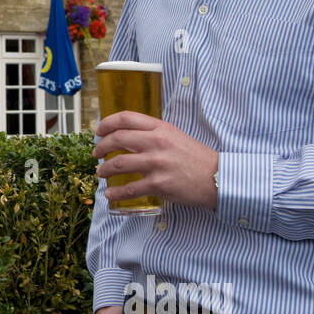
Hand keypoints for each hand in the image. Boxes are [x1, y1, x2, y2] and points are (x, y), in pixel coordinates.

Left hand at [93, 110, 218, 209]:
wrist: (218, 178)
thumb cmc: (196, 158)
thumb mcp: (176, 136)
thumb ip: (154, 135)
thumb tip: (129, 138)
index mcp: (161, 128)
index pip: (127, 118)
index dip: (107, 123)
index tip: (98, 131)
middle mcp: (157, 143)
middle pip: (117, 139)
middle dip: (101, 147)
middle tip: (95, 154)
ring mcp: (157, 163)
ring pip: (118, 164)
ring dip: (104, 170)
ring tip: (100, 174)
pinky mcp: (159, 184)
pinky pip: (130, 188)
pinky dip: (116, 192)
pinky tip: (110, 194)